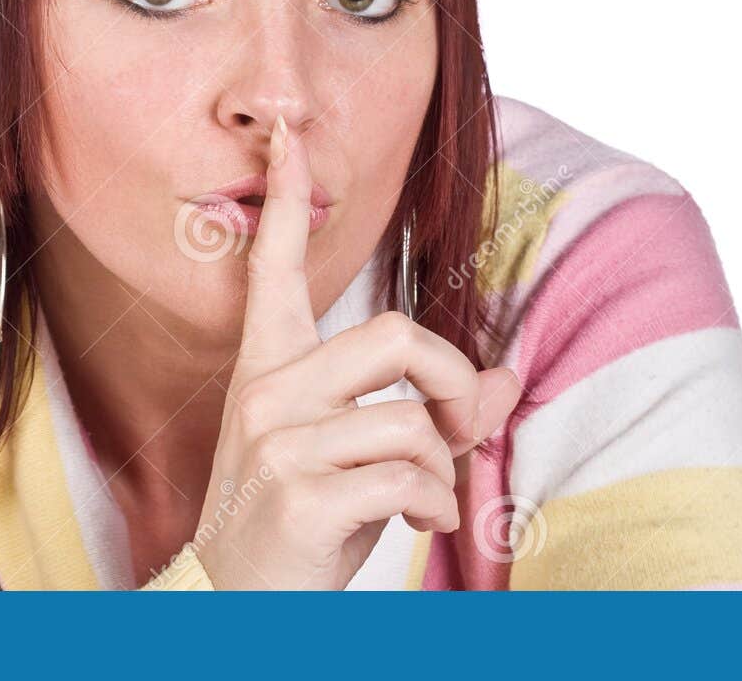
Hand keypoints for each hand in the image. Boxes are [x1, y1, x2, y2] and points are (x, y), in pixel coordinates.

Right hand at [191, 113, 521, 589]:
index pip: (275, 268)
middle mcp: (264, 391)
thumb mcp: (351, 457)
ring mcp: (276, 442)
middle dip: (453, 383)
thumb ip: (420, 412)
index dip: (286, 199)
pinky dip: (433, 505)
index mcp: (267, 368)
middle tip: (462, 430)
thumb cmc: (296, 524)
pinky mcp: (297, 494)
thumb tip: (509, 381)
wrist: (232, 606)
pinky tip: (413, 524)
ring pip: (411, 418)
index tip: (287, 136)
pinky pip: (408, 476)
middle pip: (395, 334)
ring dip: (444, 468)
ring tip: (425, 499)